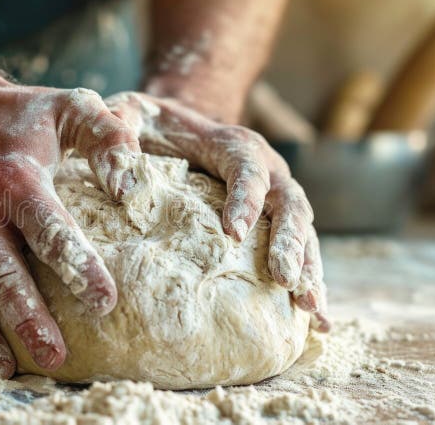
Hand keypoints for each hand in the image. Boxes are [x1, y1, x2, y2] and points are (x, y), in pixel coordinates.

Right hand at [0, 66, 140, 376]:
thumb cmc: (21, 115)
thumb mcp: (71, 106)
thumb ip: (108, 137)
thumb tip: (130, 188)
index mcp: (15, 179)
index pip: (51, 233)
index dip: (79, 270)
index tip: (105, 303)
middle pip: (3, 275)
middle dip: (28, 320)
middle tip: (55, 359)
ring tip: (9, 370)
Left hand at [105, 92, 329, 331]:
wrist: (180, 125)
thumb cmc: (154, 123)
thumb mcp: (130, 112)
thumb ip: (118, 132)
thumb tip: (120, 188)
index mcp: (233, 144)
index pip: (247, 167)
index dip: (245, 198)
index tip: (234, 233)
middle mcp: (266, 169)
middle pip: (289, 203)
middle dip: (289, 242)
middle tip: (285, 280)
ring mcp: (275, 197)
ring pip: (302, 232)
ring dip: (308, 269)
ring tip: (311, 309)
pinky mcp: (273, 223)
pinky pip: (299, 251)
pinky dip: (308, 283)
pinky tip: (317, 322)